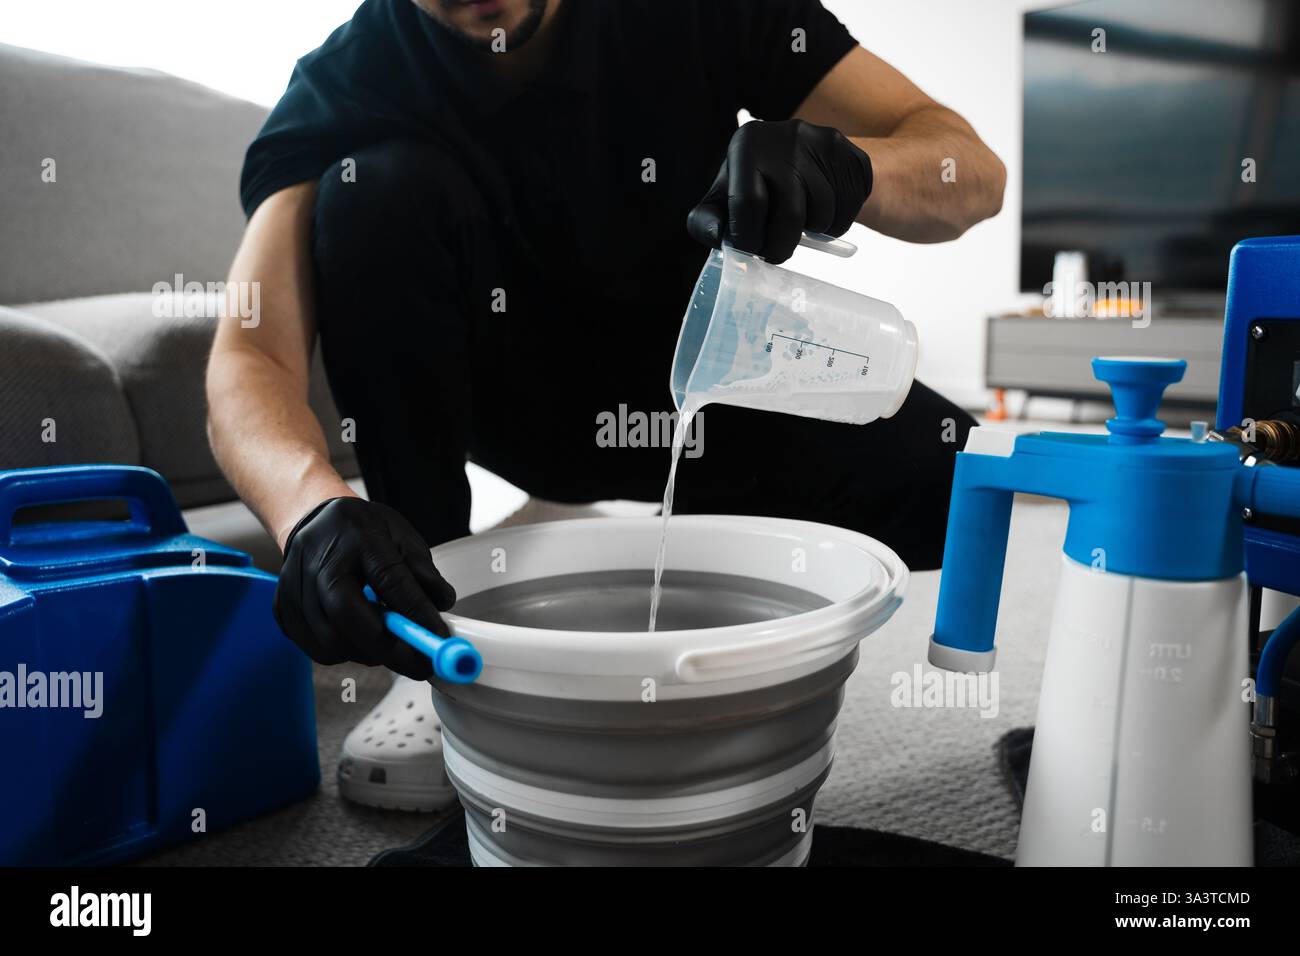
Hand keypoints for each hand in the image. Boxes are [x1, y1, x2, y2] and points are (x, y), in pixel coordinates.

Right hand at [273, 497, 456, 679]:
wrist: (316, 522)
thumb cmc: (364, 532)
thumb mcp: (403, 537)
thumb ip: (423, 572)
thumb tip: (441, 605)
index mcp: (357, 536)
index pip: (388, 580)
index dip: (415, 614)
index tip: (438, 638)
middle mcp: (319, 561)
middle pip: (346, 615)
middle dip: (388, 649)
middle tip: (420, 665)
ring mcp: (294, 586)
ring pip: (330, 641)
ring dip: (368, 653)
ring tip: (390, 643)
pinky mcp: (282, 609)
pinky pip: (316, 648)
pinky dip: (345, 652)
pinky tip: (359, 637)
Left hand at [687, 119, 872, 263]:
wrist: (808, 159)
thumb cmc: (757, 186)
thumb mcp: (723, 199)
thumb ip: (706, 220)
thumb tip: (717, 236)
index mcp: (747, 143)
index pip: (747, 203)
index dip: (749, 238)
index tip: (750, 250)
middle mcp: (787, 135)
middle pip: (789, 215)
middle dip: (780, 247)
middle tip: (776, 252)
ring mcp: (825, 144)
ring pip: (823, 215)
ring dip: (811, 233)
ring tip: (800, 222)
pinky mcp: (854, 158)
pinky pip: (848, 210)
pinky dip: (836, 225)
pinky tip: (823, 211)